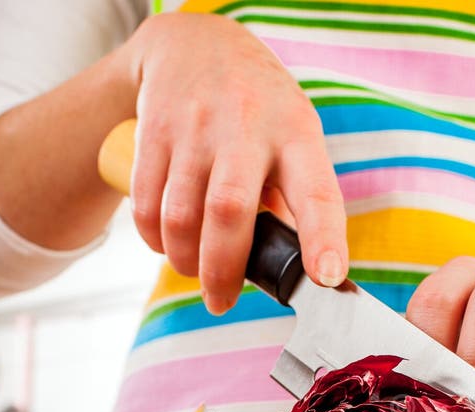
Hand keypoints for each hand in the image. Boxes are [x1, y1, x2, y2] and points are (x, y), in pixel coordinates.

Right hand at [120, 13, 347, 312]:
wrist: (194, 46)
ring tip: (194, 273)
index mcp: (297, 135)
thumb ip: (294, 201)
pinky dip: (155, 240)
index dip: (323, 240)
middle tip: (221, 303)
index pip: (317, 193)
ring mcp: (196, 126)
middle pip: (229, 212)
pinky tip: (168, 245)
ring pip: (181, 216)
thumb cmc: (260, 112)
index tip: (328, 279)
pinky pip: (147, 204)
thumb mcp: (294, 140)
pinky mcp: (154, 131)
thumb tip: (297, 271)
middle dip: (222, 271)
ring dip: (184, 261)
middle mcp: (247, 126)